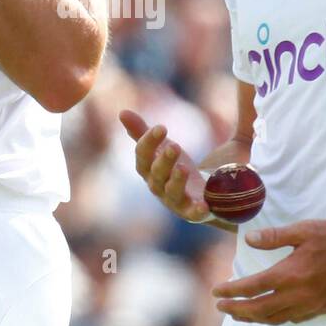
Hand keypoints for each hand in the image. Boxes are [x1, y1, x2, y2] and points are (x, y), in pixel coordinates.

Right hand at [119, 109, 211, 223]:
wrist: (195, 193)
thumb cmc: (173, 167)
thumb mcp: (159, 146)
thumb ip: (141, 131)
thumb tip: (122, 112)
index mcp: (148, 168)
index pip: (143, 154)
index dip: (149, 141)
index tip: (162, 127)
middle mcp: (157, 185)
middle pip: (157, 173)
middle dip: (164, 160)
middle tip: (175, 146)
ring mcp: (174, 200)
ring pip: (172, 192)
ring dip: (176, 181)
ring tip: (184, 168)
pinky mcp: (192, 212)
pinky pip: (192, 213)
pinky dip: (196, 211)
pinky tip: (204, 205)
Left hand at [212, 219, 325, 323]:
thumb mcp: (303, 230)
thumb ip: (274, 237)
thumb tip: (248, 240)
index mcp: (289, 274)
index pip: (251, 288)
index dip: (231, 292)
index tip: (216, 292)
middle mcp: (297, 295)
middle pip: (259, 310)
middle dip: (236, 310)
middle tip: (221, 308)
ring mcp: (309, 305)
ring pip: (274, 319)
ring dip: (253, 319)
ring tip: (238, 314)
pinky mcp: (320, 309)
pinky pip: (291, 320)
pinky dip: (274, 319)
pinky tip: (268, 314)